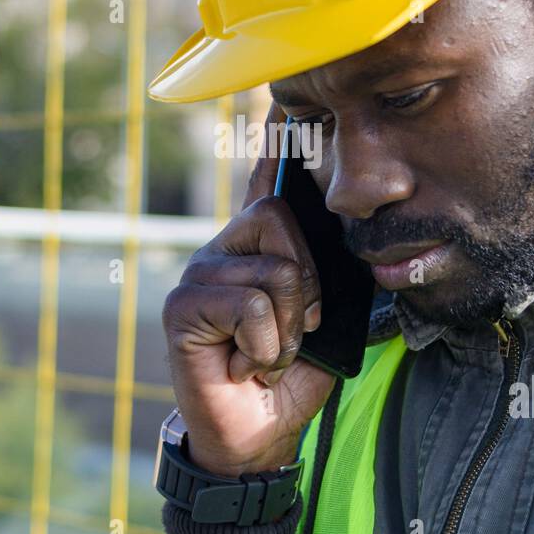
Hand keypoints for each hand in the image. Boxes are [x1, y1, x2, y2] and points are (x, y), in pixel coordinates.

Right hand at [161, 102, 334, 477]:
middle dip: (307, 283)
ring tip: (270, 352)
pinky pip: (248, 304)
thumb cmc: (293, 373)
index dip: (276, 141)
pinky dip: (265, 344)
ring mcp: (200, 274)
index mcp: (261, 247)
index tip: (285, 100)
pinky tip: (249, 362)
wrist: (259, 434)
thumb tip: (350, 231)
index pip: (267, 183)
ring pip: (272, 271)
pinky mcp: (183, 306)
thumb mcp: (325, 317)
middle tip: (297, 326)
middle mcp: (225, 249)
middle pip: (279, 220)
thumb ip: (327, 275)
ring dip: (287, 326)